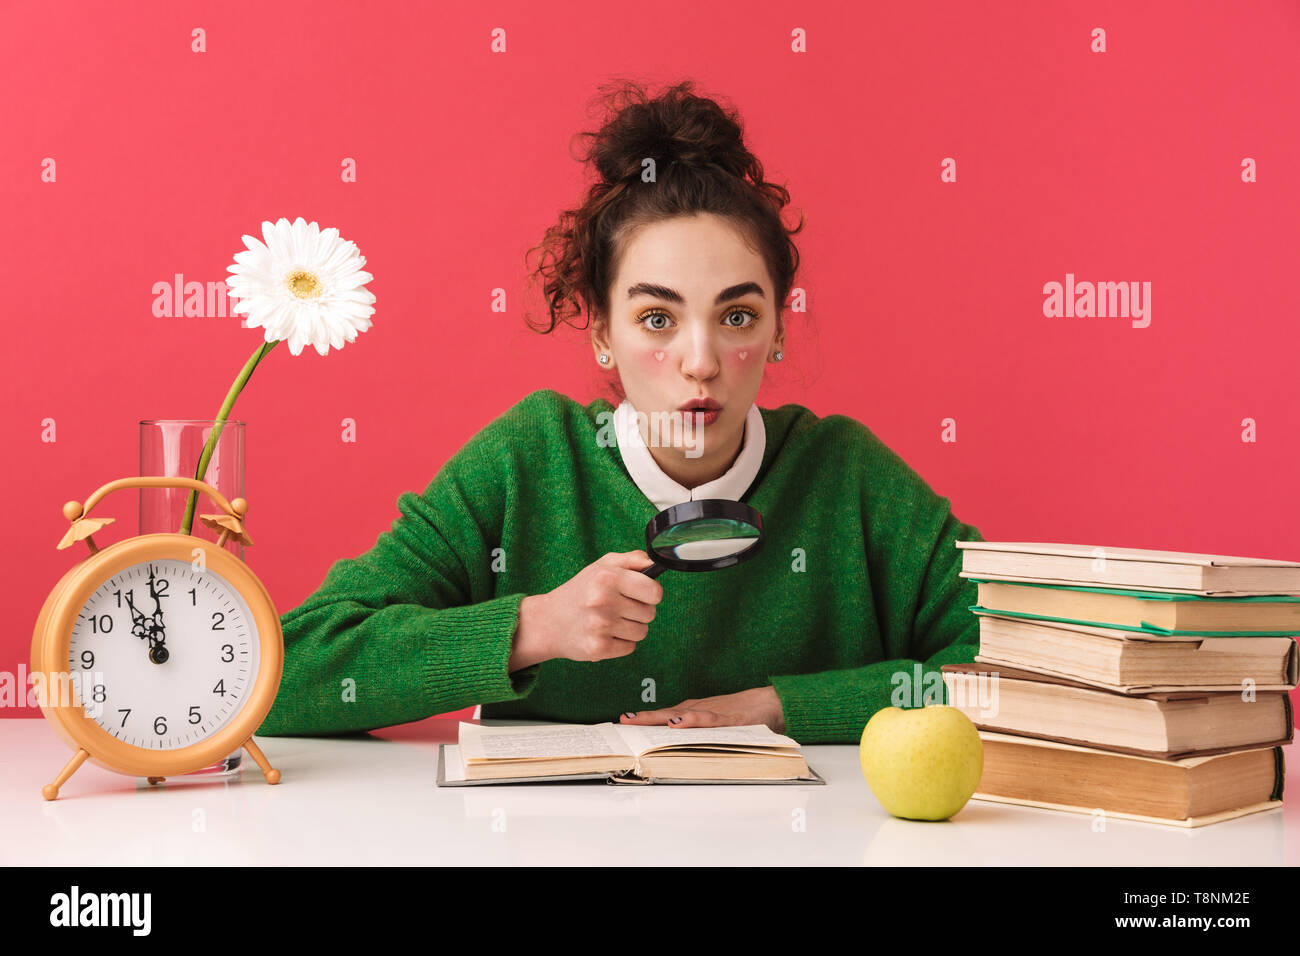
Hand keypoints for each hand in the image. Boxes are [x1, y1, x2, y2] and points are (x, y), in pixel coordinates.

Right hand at [509, 550, 662, 671]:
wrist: (548, 621)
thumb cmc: (580, 591)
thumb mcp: (602, 566)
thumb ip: (632, 559)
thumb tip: (655, 563)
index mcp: (607, 578)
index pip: (654, 592)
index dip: (650, 593)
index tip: (639, 594)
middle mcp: (603, 601)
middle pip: (650, 613)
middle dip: (638, 611)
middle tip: (617, 607)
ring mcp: (600, 626)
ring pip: (642, 632)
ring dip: (630, 628)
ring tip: (609, 620)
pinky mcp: (598, 648)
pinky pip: (630, 648)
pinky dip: (620, 643)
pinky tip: (604, 634)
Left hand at [619, 686, 785, 734]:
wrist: (770, 702)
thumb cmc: (741, 714)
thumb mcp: (713, 724)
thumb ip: (694, 731)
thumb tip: (670, 743)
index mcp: (692, 713)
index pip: (661, 718)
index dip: (641, 721)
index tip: (620, 725)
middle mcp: (697, 710)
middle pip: (664, 715)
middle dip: (642, 720)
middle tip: (621, 722)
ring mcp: (712, 713)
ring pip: (681, 716)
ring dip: (659, 719)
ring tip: (639, 722)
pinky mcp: (729, 719)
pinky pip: (708, 720)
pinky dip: (692, 721)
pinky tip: (679, 723)